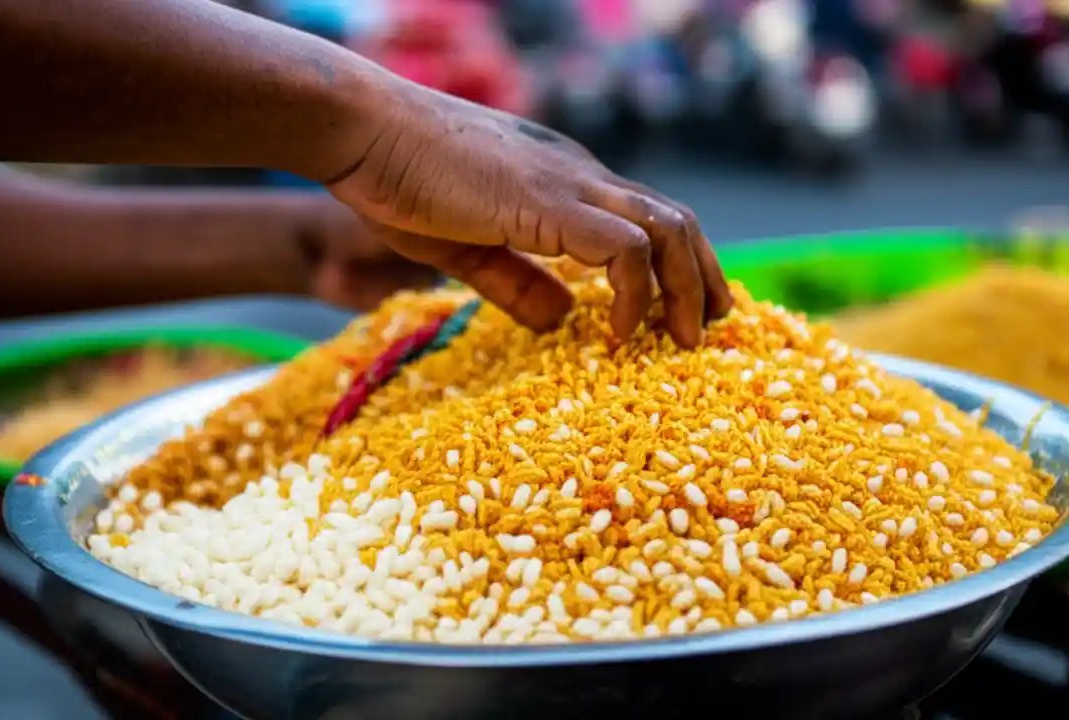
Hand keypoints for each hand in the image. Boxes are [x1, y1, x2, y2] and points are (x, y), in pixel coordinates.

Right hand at [326, 81, 732, 347]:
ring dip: (687, 287)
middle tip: (710, 328)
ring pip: (666, 229)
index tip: (683, 312)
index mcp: (564, 182)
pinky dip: (634, 292)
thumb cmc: (398, 179)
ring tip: (684, 337)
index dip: (677, 266)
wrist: (359, 127)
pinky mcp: (544, 202)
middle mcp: (579, 176)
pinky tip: (620, 331)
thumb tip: (563, 318)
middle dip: (704, 277)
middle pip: (676, 221)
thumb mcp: (466, 246)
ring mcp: (567, 185)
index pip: (647, 219)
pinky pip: (621, 249)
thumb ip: (516, 280)